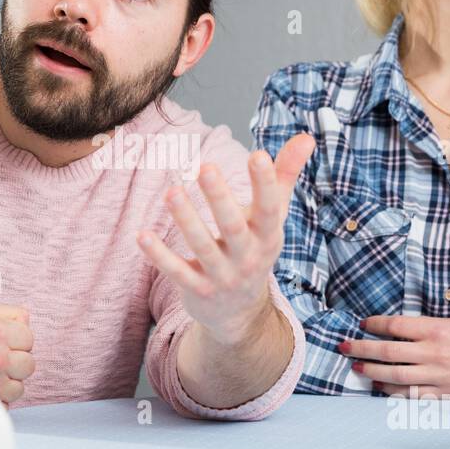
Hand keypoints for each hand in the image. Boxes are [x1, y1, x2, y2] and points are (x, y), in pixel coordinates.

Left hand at [135, 133, 315, 344]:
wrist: (240, 311)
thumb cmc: (255, 247)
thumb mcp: (273, 217)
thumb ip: (285, 176)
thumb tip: (306, 137)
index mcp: (268, 236)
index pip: (269, 209)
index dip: (266, 184)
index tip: (258, 154)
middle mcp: (247, 257)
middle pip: (233, 227)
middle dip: (220, 198)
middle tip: (206, 167)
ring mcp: (222, 276)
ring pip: (202, 247)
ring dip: (187, 220)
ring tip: (172, 192)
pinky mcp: (197, 290)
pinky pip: (177, 272)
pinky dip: (160, 255)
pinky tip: (143, 235)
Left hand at [340, 315, 449, 397]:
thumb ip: (427, 327)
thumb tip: (398, 330)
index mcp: (436, 329)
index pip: (395, 325)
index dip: (375, 324)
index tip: (364, 324)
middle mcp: (433, 352)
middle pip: (387, 351)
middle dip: (361, 347)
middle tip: (344, 346)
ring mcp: (437, 375)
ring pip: (394, 374)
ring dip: (371, 370)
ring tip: (357, 366)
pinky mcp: (443, 394)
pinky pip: (410, 394)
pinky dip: (391, 390)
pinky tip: (379, 386)